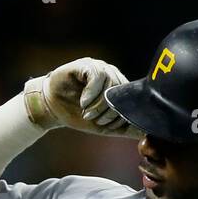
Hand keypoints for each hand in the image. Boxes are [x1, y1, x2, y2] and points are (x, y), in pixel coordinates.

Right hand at [23, 57, 141, 137]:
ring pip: (110, 84)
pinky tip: (83, 102)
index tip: (106, 126)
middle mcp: (112, 75)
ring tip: (87, 113)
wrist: (52, 108)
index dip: (120, 115)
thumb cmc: (77, 114)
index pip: (129, 100)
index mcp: (119, 88)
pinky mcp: (86, 65)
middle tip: (95, 120)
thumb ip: (124, 128)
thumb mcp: (103, 126)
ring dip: (98, 103)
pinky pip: (96, 75)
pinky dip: (91, 92)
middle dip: (109, 111)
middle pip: (121, 92)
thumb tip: (145, 133)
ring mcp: (99, 68)